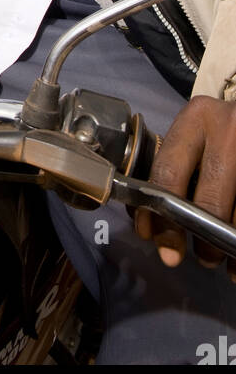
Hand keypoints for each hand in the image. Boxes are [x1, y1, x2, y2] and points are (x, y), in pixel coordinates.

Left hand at [135, 95, 235, 279]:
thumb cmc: (217, 130)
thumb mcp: (192, 134)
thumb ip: (170, 169)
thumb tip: (146, 222)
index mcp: (196, 118)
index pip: (168, 172)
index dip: (159, 214)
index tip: (155, 240)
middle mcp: (227, 129)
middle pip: (209, 200)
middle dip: (199, 236)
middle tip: (199, 255)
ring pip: (235, 213)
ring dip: (225, 244)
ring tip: (219, 255)